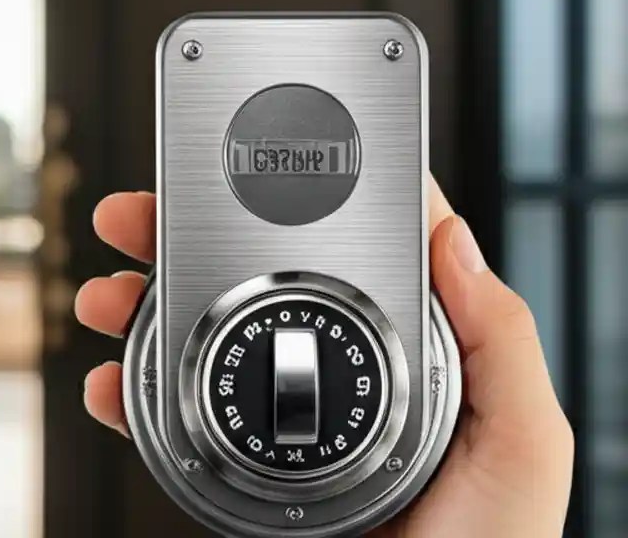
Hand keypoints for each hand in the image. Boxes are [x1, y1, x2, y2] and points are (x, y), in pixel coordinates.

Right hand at [75, 179, 573, 536]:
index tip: (240, 167)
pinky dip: (126, 392)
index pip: (337, 251)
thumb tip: (453, 235)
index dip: (285, 200)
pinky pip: (168, 416)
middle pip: (242, 280)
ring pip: (192, 337)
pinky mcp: (237, 461)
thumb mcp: (522, 443)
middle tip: (137, 218)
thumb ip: (503, 340)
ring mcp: (278, 412)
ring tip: (107, 296)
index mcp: (397, 346)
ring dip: (137, 306)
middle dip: (177, 240)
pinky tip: (108, 382)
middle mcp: (329, 368)